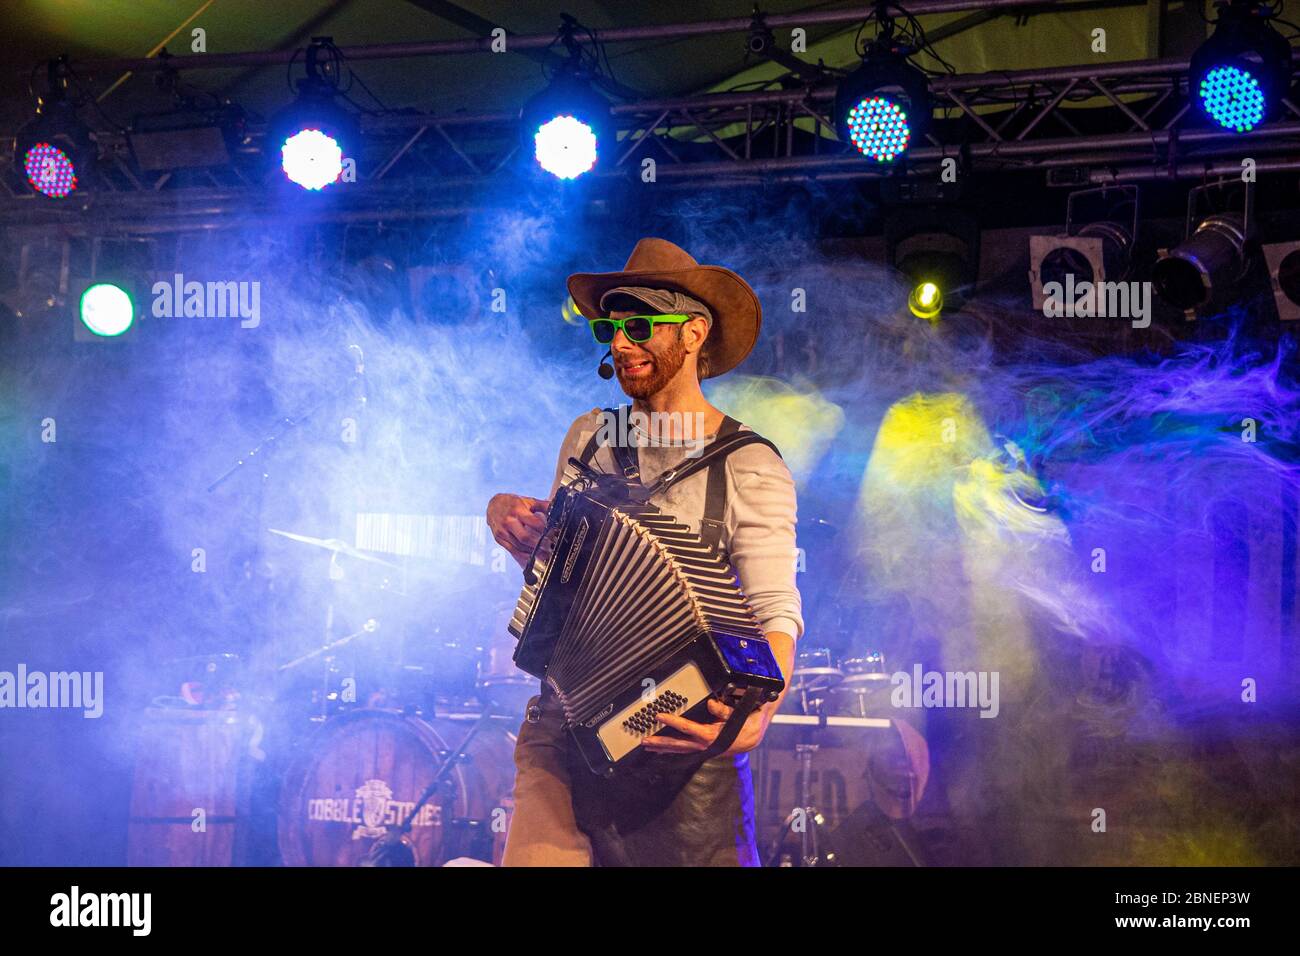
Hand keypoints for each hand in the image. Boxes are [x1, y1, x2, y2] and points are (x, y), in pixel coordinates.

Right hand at [486, 493, 548, 565]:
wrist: (493, 505)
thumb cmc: (512, 503)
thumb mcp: (528, 501)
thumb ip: (543, 505)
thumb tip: (558, 508)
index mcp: (517, 510)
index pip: (534, 523)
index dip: (545, 530)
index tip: (553, 534)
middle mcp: (509, 522)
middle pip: (525, 537)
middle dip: (539, 544)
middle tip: (550, 547)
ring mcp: (502, 531)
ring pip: (520, 546)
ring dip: (533, 552)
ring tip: (545, 553)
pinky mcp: (499, 539)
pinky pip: (513, 550)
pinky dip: (524, 555)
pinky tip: (533, 556)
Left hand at [640, 696, 774, 756]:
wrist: (754, 738)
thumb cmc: (746, 724)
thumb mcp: (738, 714)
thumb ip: (724, 711)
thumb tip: (710, 704)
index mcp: (711, 736)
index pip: (687, 727)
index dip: (672, 721)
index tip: (659, 716)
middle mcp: (705, 745)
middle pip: (678, 744)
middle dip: (660, 743)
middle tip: (644, 741)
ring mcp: (704, 749)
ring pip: (680, 750)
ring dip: (664, 749)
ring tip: (648, 748)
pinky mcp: (704, 750)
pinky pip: (685, 751)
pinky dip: (673, 750)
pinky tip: (663, 751)